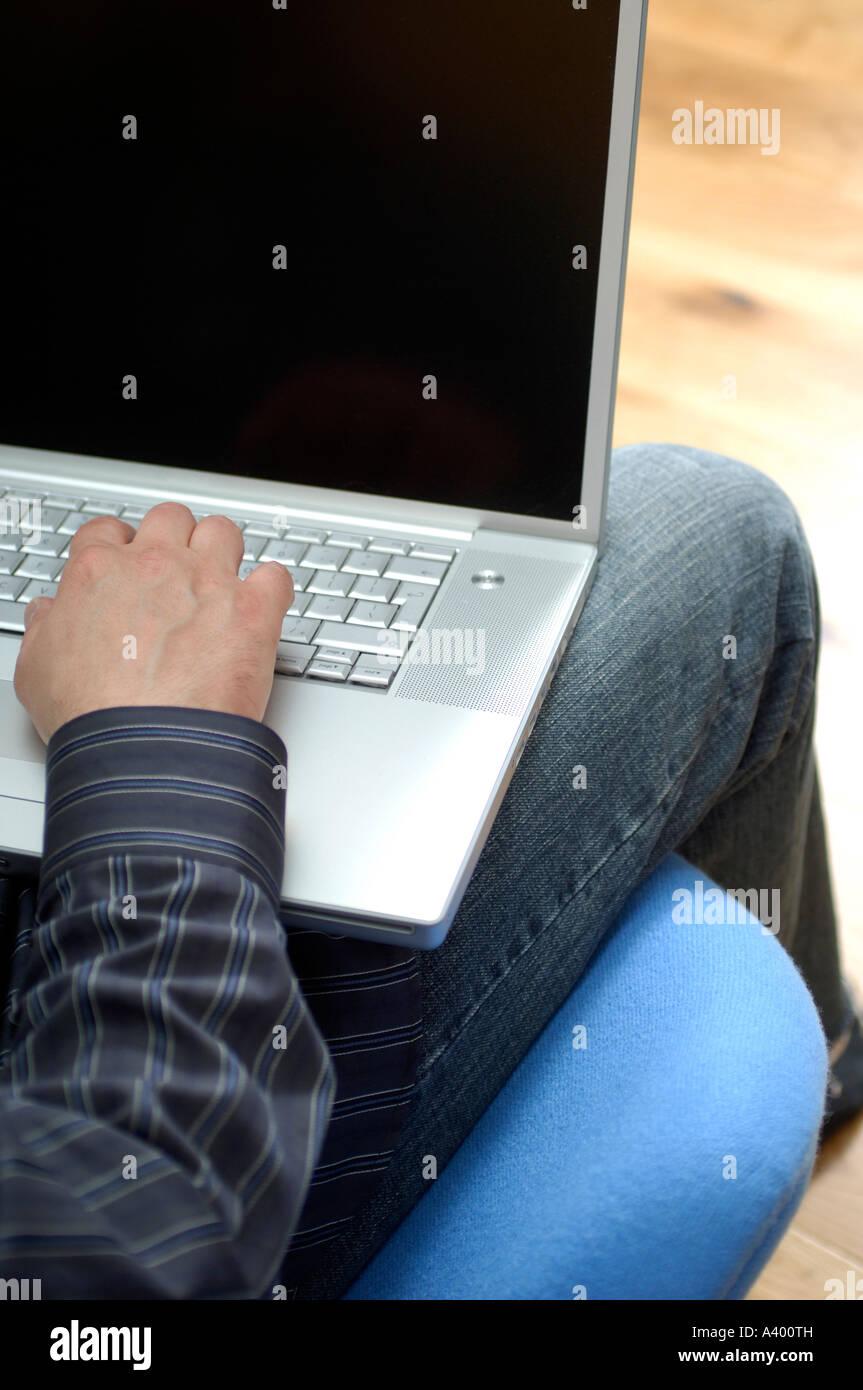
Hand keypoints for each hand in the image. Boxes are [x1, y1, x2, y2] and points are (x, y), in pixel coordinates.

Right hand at [14, 502, 293, 742]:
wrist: (145, 749)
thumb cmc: (94, 716)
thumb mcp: (36, 668)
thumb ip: (45, 628)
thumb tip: (49, 613)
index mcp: (100, 572)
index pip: (109, 532)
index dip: (119, 548)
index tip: (128, 565)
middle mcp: (157, 566)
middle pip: (171, 519)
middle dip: (175, 540)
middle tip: (178, 572)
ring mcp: (209, 582)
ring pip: (223, 533)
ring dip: (223, 553)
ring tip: (222, 584)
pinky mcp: (254, 610)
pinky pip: (277, 575)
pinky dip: (273, 589)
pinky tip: (263, 608)